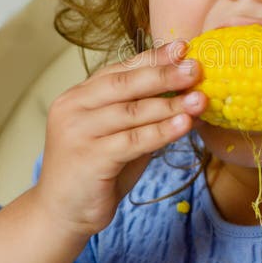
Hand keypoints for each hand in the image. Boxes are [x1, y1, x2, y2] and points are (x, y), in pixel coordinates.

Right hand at [34, 40, 207, 237]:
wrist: (61, 214)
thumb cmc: (96, 171)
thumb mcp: (119, 135)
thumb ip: (144, 114)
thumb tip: (189, 94)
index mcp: (79, 95)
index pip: (120, 69)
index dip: (153, 57)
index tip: (183, 48)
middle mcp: (74, 108)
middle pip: (125, 83)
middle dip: (164, 74)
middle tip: (195, 69)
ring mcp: (78, 132)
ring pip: (132, 111)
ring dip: (170, 104)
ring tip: (200, 99)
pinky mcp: (89, 158)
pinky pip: (133, 140)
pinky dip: (163, 131)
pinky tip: (185, 124)